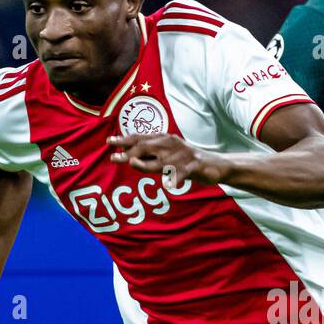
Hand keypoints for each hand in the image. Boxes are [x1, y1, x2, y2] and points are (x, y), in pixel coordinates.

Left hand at [105, 133, 227, 187]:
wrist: (215, 165)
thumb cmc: (186, 162)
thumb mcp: (167, 157)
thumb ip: (150, 157)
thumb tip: (127, 158)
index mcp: (164, 139)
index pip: (141, 138)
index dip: (125, 139)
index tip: (109, 142)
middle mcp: (172, 144)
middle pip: (147, 147)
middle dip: (130, 152)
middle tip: (114, 158)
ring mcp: (183, 155)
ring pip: (162, 160)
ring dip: (147, 163)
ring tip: (134, 164)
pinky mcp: (195, 165)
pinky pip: (184, 172)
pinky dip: (176, 178)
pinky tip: (169, 185)